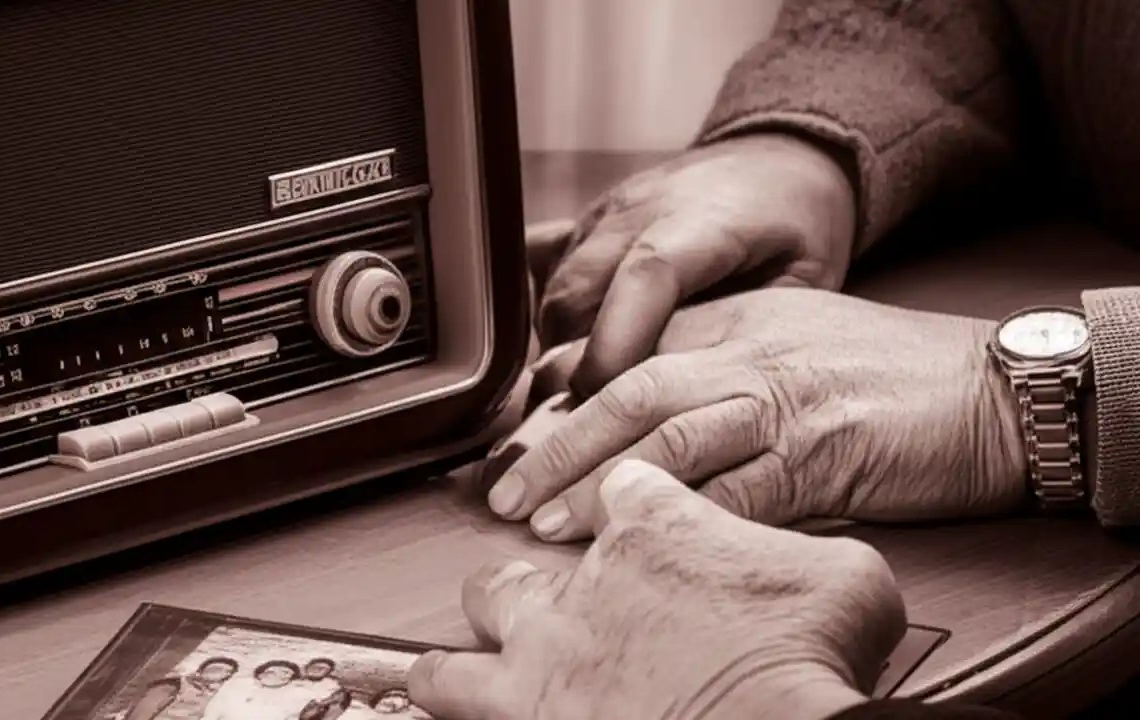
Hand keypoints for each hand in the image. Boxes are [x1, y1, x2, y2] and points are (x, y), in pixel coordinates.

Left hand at [411, 460, 904, 719]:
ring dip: (474, 626)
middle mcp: (587, 571)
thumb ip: (805, 554)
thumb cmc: (807, 659)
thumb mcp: (844, 578)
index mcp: (658, 519)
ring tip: (462, 648)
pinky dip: (444, 693)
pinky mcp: (525, 707)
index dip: (623, 500)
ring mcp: (547, 641)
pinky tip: (444, 698)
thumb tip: (815, 571)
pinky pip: (452, 691)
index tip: (625, 518)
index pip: (619, 483)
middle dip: (533, 560)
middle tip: (549, 585)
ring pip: (481, 608)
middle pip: (534, 539)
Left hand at [488, 288, 1027, 539]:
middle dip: (558, 444)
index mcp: (738, 325)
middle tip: (506, 489)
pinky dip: (685, 519)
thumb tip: (643, 399)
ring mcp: (785, 403)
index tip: (518, 440)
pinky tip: (645, 544)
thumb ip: (720, 358)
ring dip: (603, 484)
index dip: (563, 398)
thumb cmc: (895, 373)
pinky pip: (739, 492)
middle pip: (630, 393)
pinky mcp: (824, 455)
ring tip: (550, 520)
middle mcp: (751, 355)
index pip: (630, 353)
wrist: (993, 388)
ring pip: (672, 439)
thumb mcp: (794, 339)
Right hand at [535, 133, 856, 396]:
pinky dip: (545, 315)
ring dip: (560, 351)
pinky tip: (570, 347)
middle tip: (597, 424)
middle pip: (577, 295)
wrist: (774, 159)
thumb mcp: (806, 281)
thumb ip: (752, 333)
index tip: (602, 398)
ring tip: (588, 402)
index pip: (646, 275)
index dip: (615, 340)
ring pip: (552, 293)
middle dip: (575, 366)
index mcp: (707, 221)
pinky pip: (541, 269)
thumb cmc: (796, 229)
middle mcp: (641, 210)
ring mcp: (604, 213)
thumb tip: (699, 401)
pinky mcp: (582, 221)